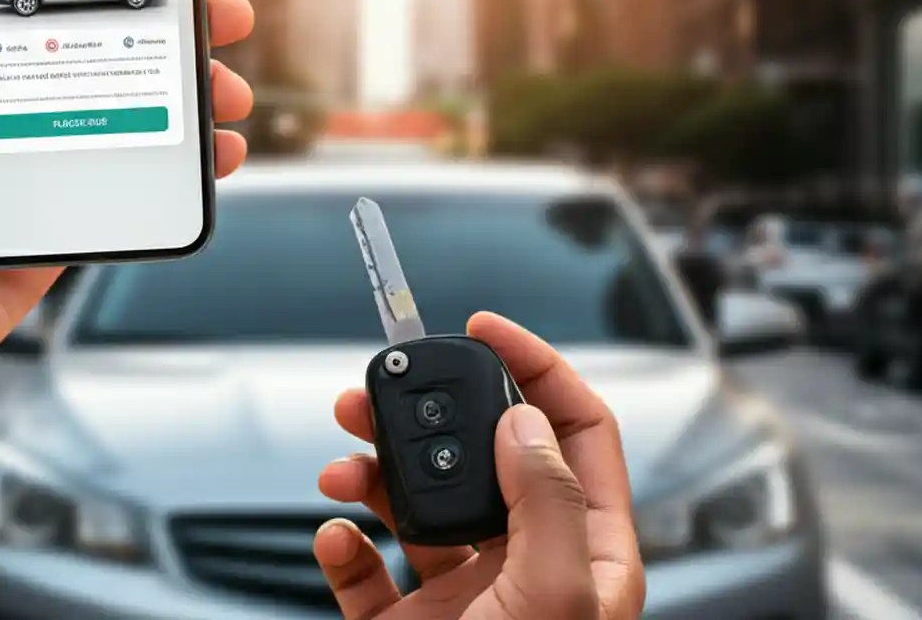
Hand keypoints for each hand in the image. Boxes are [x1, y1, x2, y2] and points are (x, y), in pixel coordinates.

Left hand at [0, 0, 254, 396]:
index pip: (50, 8)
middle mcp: (15, 107)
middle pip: (112, 54)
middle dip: (175, 34)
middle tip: (224, 19)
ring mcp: (49, 160)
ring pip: (139, 112)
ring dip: (193, 97)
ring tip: (229, 92)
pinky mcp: (74, 210)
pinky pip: (141, 175)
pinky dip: (188, 164)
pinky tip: (218, 154)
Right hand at [314, 313, 644, 619]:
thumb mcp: (554, 596)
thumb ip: (546, 501)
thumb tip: (520, 420)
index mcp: (585, 551)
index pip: (577, 431)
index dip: (537, 366)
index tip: (482, 328)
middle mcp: (526, 563)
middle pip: (480, 456)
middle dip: (425, 415)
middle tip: (379, 390)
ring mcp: (465, 593)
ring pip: (416, 504)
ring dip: (372, 475)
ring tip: (342, 468)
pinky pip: (367, 569)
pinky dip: (342, 547)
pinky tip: (336, 537)